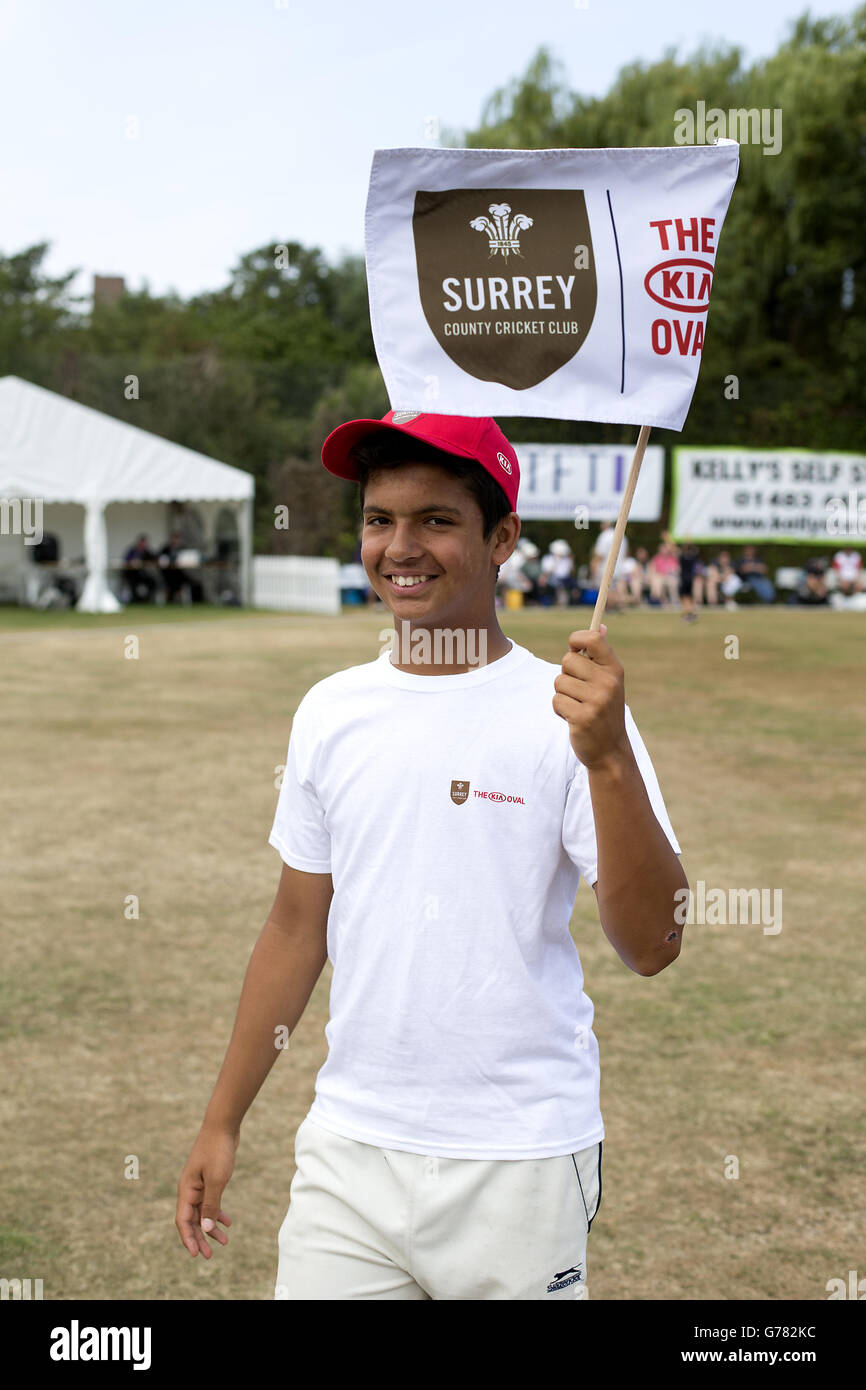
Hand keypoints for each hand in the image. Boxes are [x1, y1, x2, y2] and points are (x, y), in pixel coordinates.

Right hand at [175, 1122, 238, 1257]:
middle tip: (210, 1255)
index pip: (183, 1220)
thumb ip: (211, 1205)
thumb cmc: (218, 1151)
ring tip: (224, 1242)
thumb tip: (206, 1228)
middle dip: (200, 1238)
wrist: (223, 1126)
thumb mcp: (216, 1180)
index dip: (189, 1238)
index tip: (197, 1254)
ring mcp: (199, 1184)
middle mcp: (190, 1189)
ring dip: (211, 1227)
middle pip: (192, 1220)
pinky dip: (218, 1212)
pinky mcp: (209, 1179)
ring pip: (203, 1212)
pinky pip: (211, 1201)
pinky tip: (228, 1222)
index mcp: (186, 1190)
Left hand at [552, 625, 629, 770]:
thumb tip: (600, 625)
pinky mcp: (583, 717)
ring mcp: (597, 700)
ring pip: (559, 682)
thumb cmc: (604, 710)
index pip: (593, 639)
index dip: (576, 640)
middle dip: (566, 674)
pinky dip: (559, 710)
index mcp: (615, 669)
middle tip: (578, 690)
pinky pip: (556, 701)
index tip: (574, 649)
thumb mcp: (609, 681)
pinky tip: (572, 718)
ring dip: (562, 695)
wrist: (610, 750)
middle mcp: (609, 682)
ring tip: (577, 706)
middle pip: (568, 660)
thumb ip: (600, 656)